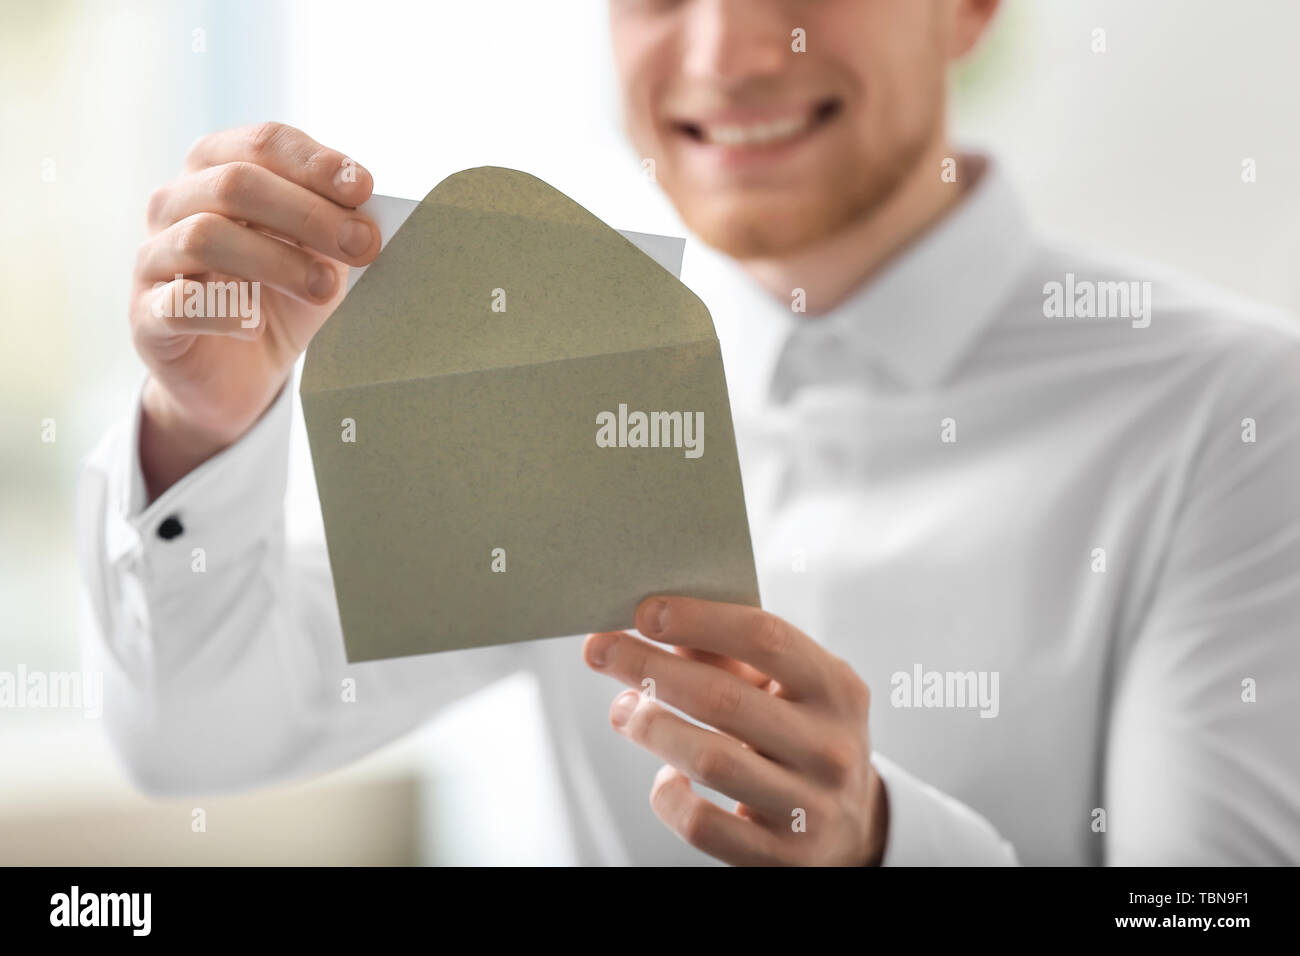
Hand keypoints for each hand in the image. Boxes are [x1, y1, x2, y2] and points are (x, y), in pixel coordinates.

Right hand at [130, 122, 381, 499]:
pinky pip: (178, 304)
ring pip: (204, 235)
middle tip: (363, 246)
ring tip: (325, 287)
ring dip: (276, 259)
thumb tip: (373, 210)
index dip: (316, 163)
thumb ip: (339, 227)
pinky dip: (224, 312)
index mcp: (218, 170)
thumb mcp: (320, 255)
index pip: (263, 143)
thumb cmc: (281, 299)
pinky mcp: (147, 316)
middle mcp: (176, 203)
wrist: (238, 374)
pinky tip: (256, 326)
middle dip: (309, 213)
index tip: (365, 190)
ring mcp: (155, 258)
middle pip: (235, 184)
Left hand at [583, 597, 887, 865]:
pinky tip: (667, 777)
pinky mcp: (781, 857)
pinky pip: (701, 822)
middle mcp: (830, 746)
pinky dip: (669, 795)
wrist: (852, 828)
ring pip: (709, 759)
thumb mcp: (788, 690)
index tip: (646, 611)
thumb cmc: (802, 737)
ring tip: (624, 710)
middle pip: (722, 698)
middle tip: (601, 650)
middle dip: (648, 667)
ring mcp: (809, 806)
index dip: (699, 619)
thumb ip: (731, 653)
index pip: (765, 637)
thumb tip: (656, 618)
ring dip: (651, 727)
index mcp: (836, 689)